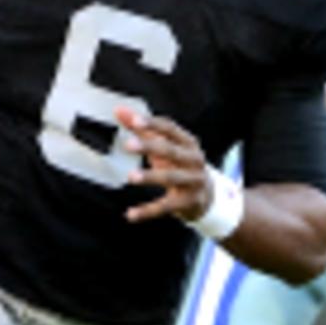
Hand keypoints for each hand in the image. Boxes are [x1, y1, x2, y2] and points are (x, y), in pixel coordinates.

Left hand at [115, 109, 211, 224]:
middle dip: (150, 147)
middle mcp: (193, 160)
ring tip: (131, 177)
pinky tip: (130, 214)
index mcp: (187, 143)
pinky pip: (165, 207)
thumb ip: (141, 129)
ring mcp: (193, 182)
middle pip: (171, 151)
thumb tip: (119, 110)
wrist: (206, 196)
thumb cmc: (180, 165)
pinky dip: (148, 211)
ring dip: (151, 177)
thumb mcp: (164, 146)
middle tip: (128, 145)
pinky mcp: (187, 203)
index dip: (152, 124)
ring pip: (171, 178)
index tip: (134, 120)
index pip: (170, 129)